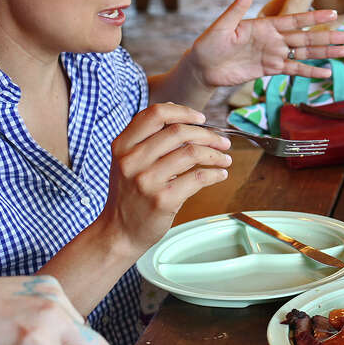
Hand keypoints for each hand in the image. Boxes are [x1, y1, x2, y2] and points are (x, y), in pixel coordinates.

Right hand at [97, 103, 231, 255]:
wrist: (118, 232)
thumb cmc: (129, 194)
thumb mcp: (128, 162)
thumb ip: (148, 140)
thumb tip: (183, 117)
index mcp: (122, 146)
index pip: (155, 114)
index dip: (183, 112)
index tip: (201, 118)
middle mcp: (132, 160)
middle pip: (179, 132)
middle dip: (208, 134)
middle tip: (223, 142)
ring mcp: (147, 180)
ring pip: (192, 153)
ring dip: (216, 154)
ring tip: (225, 159)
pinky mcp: (163, 199)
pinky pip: (198, 178)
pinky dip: (215, 173)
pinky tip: (220, 174)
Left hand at [186, 0, 343, 87]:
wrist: (202, 67)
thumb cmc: (208, 43)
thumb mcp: (222, 25)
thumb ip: (238, 6)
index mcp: (264, 25)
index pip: (294, 20)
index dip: (314, 17)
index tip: (333, 13)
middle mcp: (273, 39)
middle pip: (306, 37)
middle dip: (328, 37)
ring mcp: (273, 54)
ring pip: (304, 53)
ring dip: (324, 52)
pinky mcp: (269, 70)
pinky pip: (293, 70)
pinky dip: (309, 71)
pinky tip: (326, 72)